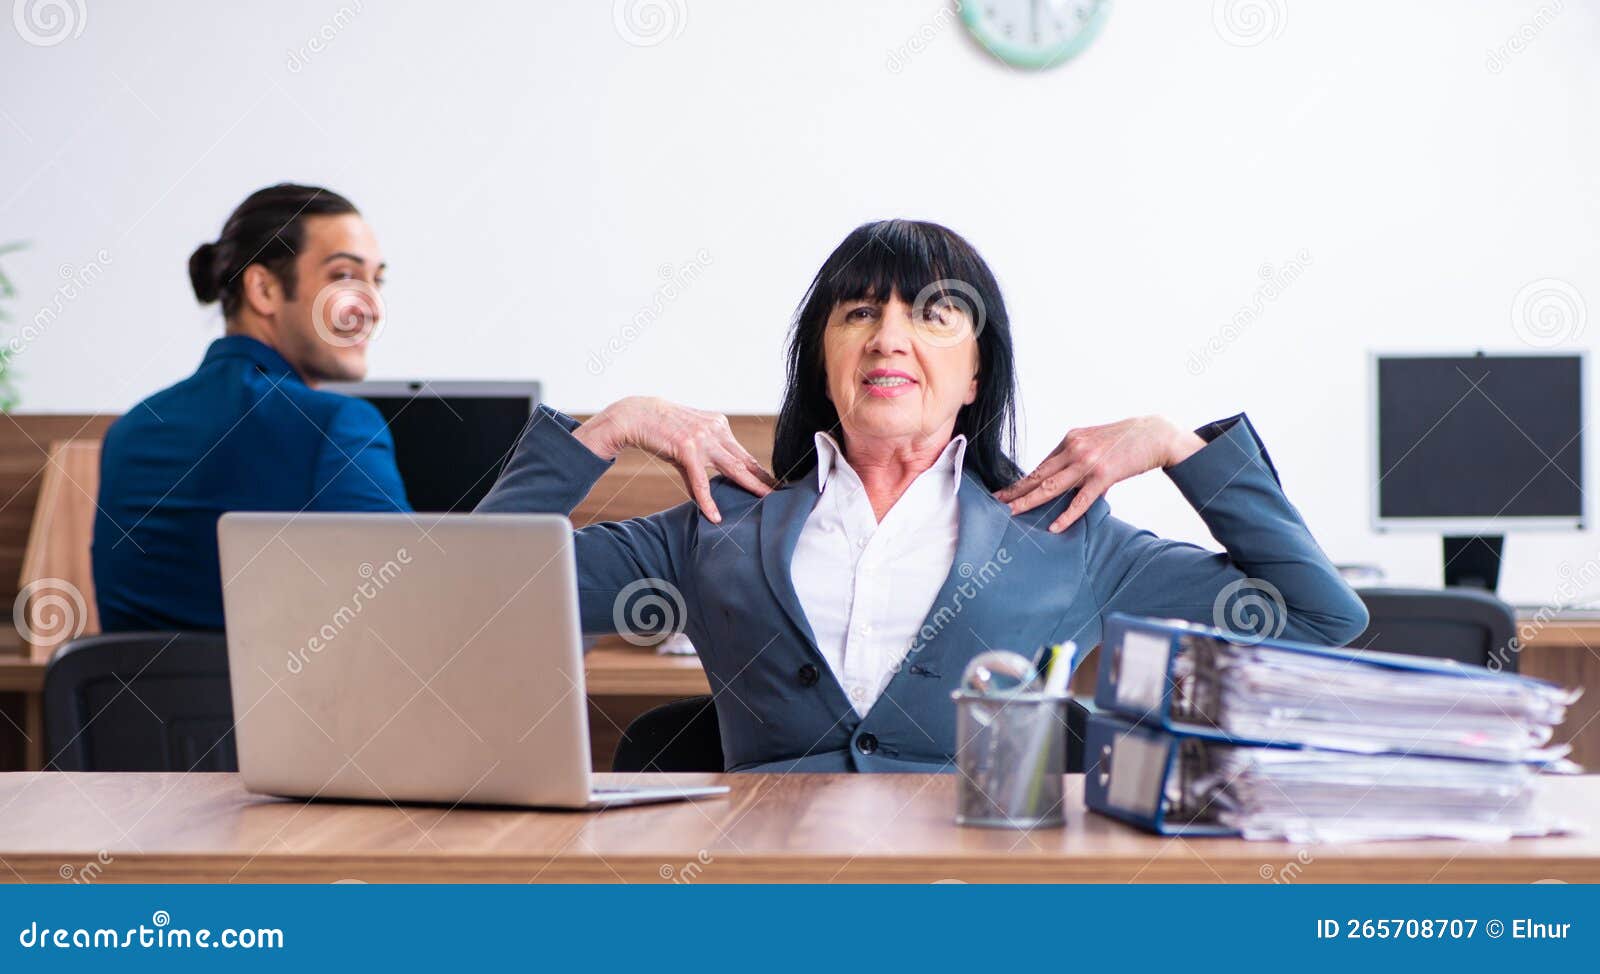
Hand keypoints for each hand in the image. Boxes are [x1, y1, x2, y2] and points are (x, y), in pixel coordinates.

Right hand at [575, 397, 776, 522]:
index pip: (744, 453)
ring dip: (750, 486)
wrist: (637, 414)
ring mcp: (702, 439)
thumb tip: (708, 490)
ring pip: (732, 468)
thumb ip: (704, 460)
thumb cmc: (663, 429)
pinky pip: (700, 481)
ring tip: (765, 500)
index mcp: (719, 426)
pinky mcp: (687, 448)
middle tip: (781, 494)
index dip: (760, 471)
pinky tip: (714, 514)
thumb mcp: (689, 440)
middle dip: (764, 480)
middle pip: (746, 461)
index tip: (775, 484)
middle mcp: (715, 430)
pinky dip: (707, 500)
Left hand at [993, 416, 1205, 532]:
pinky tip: (1054, 527)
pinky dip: (1066, 515)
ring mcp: (1087, 462)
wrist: (1154, 434)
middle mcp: (1074, 448)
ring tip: (1013, 513)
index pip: (1041, 465)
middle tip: (996, 502)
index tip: (1006, 491)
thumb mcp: (1095, 443)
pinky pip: (1081, 500)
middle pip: (1038, 475)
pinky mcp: (1103, 476)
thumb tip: (1064, 480)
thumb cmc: (1125, 441)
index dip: (1023, 480)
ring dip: (1029, 501)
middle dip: (1016, 490)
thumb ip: (1077, 459)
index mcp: (1070, 440)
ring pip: (1052, 486)